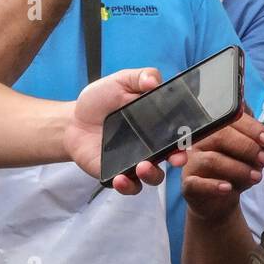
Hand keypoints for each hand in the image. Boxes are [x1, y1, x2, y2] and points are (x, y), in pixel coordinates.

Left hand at [66, 67, 187, 193]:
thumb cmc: (102, 99)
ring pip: (154, 176)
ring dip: (153, 174)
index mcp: (159, 122)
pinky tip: (120, 178)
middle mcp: (152, 144)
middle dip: (179, 159)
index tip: (190, 134)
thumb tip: (154, 82)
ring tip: (143, 166)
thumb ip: (141, 76)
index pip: (181, 129)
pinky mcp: (118, 174)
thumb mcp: (122, 80)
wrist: (73, 120)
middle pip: (174, 156)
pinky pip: (130, 186)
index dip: (190, 133)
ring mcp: (136, 161)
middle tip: (176, 158)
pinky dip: (128, 186)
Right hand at [181, 110, 263, 222]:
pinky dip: (214, 186)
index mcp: (214, 127)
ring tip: (256, 177)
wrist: (218, 199)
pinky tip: (228, 188)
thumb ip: (254, 142)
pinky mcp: (188, 184)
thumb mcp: (247, 154)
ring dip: (238, 168)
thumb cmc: (233, 169)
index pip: (230, 119)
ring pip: (212, 159)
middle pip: (220, 136)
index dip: (252, 128)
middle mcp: (199, 141)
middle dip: (247, 147)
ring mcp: (192, 162)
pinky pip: (196, 183)